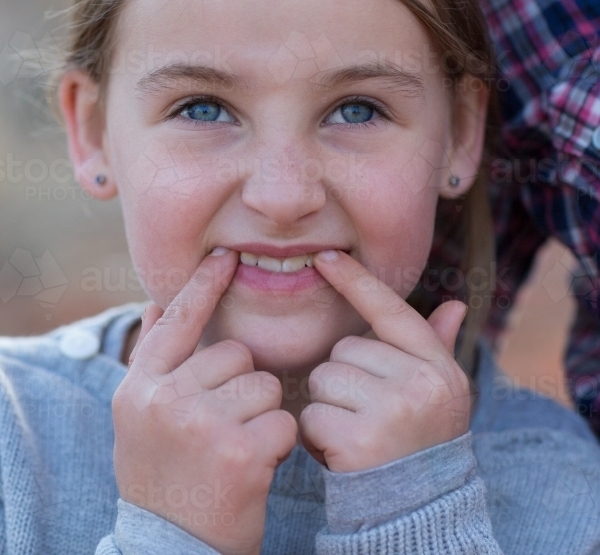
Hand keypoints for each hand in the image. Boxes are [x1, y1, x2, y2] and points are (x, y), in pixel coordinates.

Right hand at [113, 248, 297, 554]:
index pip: (174, 322)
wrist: (171, 550)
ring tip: (237, 449)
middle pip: (233, 355)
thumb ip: (151, 364)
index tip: (224, 257)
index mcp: (139, 389)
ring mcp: (201, 424)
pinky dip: (278, 444)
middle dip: (241, 386)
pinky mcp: (240, 452)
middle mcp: (165, 400)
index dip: (202, 287)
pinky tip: (254, 468)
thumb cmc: (160, 481)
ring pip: (264, 385)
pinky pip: (283, 420)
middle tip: (224, 429)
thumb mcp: (137, 420)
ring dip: (262, 415)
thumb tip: (154, 305)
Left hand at [300, 249, 472, 472]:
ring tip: (355, 434)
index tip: (325, 257)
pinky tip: (342, 453)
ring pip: (323, 380)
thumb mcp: (438, 394)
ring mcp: (391, 411)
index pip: (390, 311)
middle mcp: (420, 384)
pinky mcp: (358, 439)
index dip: (355, 281)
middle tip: (366, 417)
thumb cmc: (420, 442)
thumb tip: (455, 305)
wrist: (418, 508)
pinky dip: (316, 437)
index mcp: (437, 367)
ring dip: (327, 409)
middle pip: (342, 351)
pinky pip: (311, 415)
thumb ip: (436, 348)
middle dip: (342, 383)